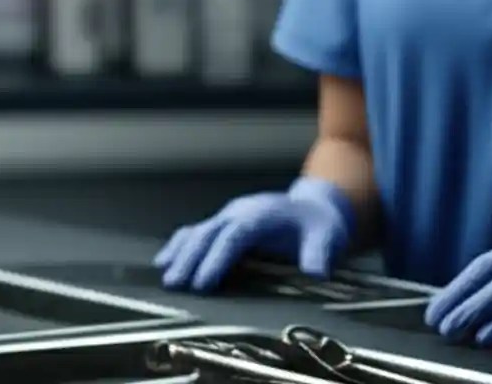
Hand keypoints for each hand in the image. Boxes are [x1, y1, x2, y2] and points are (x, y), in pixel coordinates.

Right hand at [153, 178, 354, 291]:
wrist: (315, 207)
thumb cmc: (319, 225)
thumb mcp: (326, 238)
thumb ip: (318, 254)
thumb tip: (316, 273)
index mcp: (262, 215)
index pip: (234, 236)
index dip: (217, 259)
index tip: (203, 282)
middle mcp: (240, 212)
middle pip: (208, 233)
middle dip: (190, 259)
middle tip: (175, 283)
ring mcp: (229, 216)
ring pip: (197, 231)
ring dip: (180, 253)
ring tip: (166, 276)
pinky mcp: (224, 223)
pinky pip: (196, 231)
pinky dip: (179, 245)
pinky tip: (164, 260)